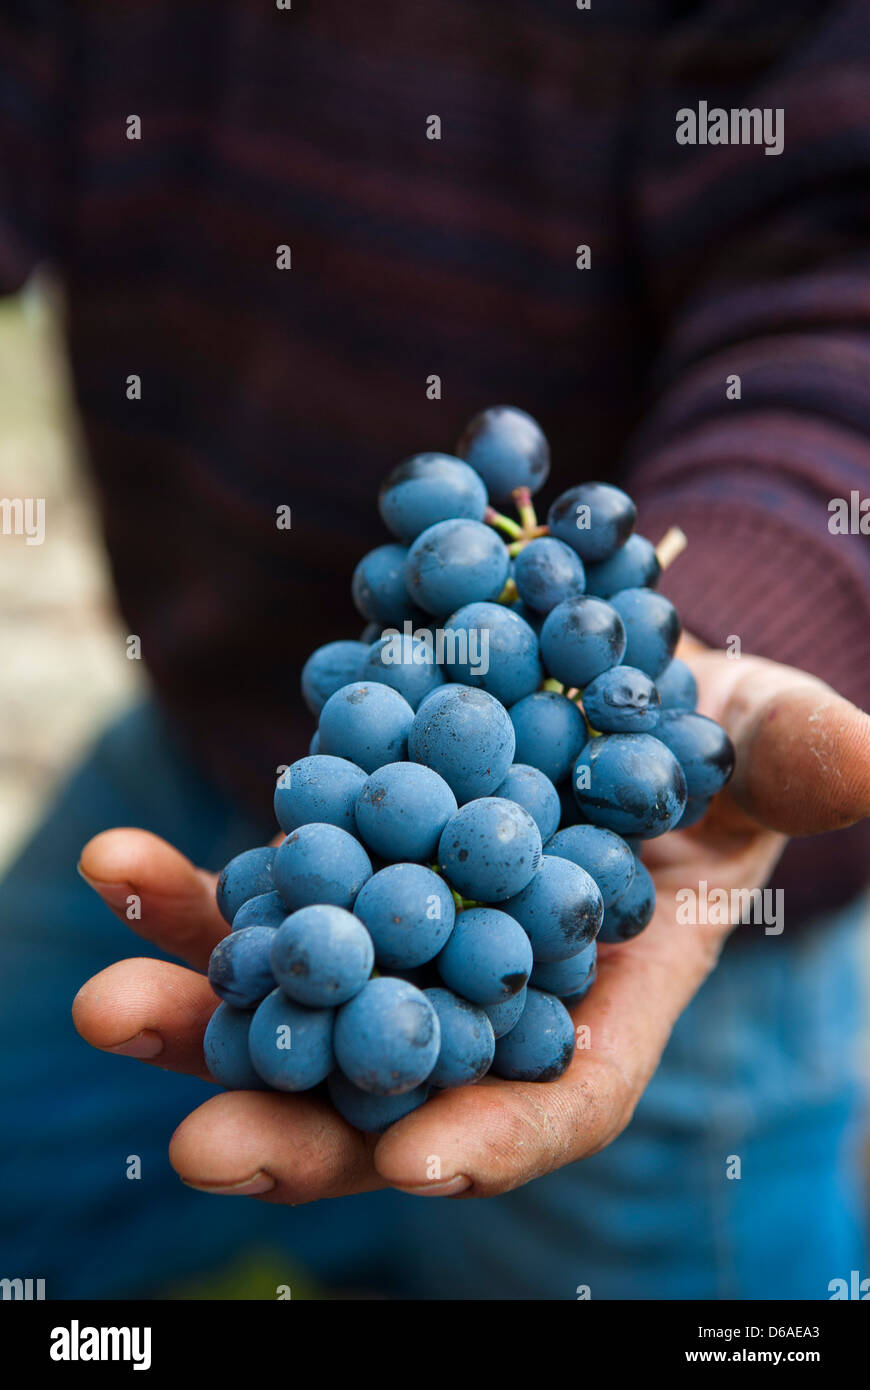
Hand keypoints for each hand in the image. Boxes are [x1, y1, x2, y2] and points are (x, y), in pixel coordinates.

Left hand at [72, 647, 869, 1200]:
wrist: (612, 682)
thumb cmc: (710, 729)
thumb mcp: (769, 738)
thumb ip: (812, 761)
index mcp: (601, 1000)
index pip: (558, 1098)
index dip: (500, 1131)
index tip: (426, 1163)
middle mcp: (485, 994)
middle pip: (394, 1089)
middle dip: (300, 1124)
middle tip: (202, 1141)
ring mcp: (398, 941)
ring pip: (297, 1009)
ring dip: (198, 1014)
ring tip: (108, 1002)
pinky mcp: (337, 873)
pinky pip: (253, 902)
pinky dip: (184, 900)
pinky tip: (115, 870)